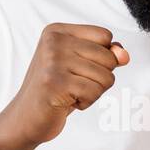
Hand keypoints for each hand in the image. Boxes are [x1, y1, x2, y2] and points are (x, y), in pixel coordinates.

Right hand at [2, 23, 129, 144]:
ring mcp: (53, 61)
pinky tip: (66, 102)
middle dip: (98, 78)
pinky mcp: (55, 83)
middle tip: (72, 84)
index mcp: (57, 31)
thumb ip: (105, 54)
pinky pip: (95, 92)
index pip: (105, 36)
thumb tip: (124, 55)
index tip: (77, 68)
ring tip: (69, 93)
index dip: (101, 57)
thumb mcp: (81, 65)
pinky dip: (86, 102)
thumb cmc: (57, 90)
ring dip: (92, 92)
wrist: (25, 118)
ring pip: (106, 77)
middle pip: (109, 57)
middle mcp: (53, 41)